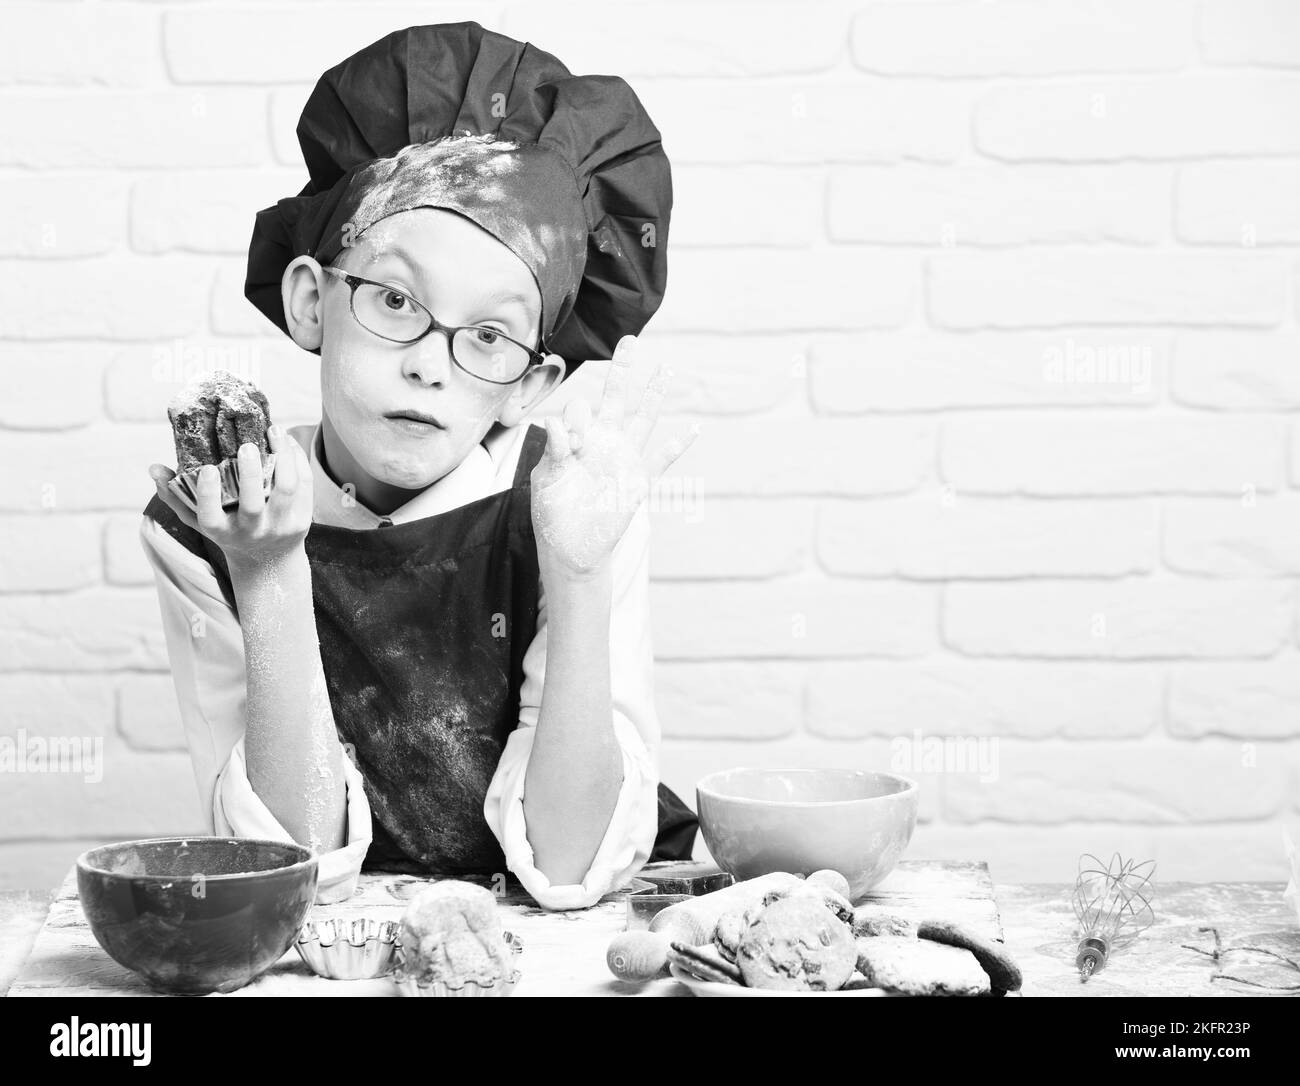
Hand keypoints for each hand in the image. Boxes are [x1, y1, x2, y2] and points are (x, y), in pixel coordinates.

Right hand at [149, 424, 312, 567]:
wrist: (269, 561)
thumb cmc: (228, 532)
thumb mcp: (199, 521)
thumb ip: (176, 496)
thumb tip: (154, 468)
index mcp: (221, 531)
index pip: (210, 516)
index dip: (207, 494)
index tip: (207, 468)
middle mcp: (251, 532)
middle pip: (253, 505)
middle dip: (251, 473)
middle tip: (247, 445)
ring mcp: (280, 527)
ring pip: (287, 490)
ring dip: (283, 458)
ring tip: (275, 430)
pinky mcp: (303, 520)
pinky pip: (304, 486)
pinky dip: (297, 461)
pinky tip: (288, 442)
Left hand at [531, 335, 698, 576]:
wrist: (570, 549)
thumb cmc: (552, 513)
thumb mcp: (546, 481)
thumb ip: (553, 451)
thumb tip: (555, 424)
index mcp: (576, 439)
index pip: (580, 409)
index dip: (576, 419)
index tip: (570, 443)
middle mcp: (602, 442)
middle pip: (615, 398)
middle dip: (622, 370)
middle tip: (629, 341)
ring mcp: (623, 459)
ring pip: (643, 420)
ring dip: (654, 395)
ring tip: (665, 368)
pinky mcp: (638, 482)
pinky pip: (661, 460)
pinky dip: (677, 446)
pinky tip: (693, 429)